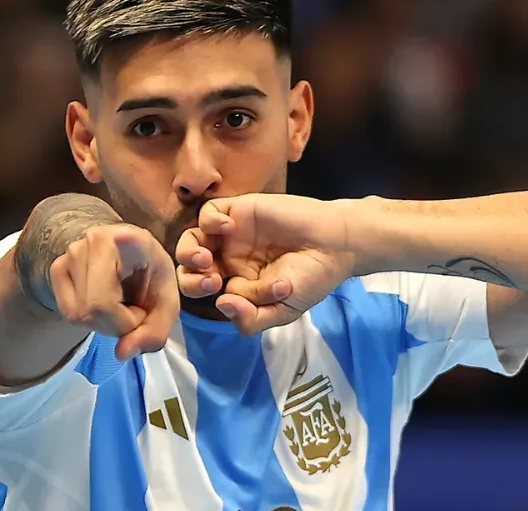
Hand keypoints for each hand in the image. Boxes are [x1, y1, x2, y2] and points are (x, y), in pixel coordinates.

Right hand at [50, 224, 178, 359]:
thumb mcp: (165, 307)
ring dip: (105, 324)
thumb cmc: (148, 279)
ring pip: (81, 313)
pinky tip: (99, 304)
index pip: (130, 240)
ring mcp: (73, 251)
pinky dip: (87, 320)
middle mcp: (99, 240)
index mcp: (138, 242)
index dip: (127, 241)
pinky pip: (68, 313)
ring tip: (118, 306)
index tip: (124, 236)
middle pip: (99, 305)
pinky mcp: (56, 266)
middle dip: (120, 325)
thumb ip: (154, 333)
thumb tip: (122, 353)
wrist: (126, 261)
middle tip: (134, 313)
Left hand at [176, 194, 355, 334]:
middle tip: (211, 280)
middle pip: (190, 268)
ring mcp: (233, 235)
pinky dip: (210, 220)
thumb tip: (222, 304)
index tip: (226, 294)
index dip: (204, 295)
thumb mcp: (284, 311)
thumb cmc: (313, 278)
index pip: (205, 291)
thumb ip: (252, 318)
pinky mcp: (240, 210)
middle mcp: (230, 259)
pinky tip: (229, 227)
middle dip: (190, 279)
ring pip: (192, 240)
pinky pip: (209, 212)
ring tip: (206, 258)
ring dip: (189, 252)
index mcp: (237, 283)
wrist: (337, 244)